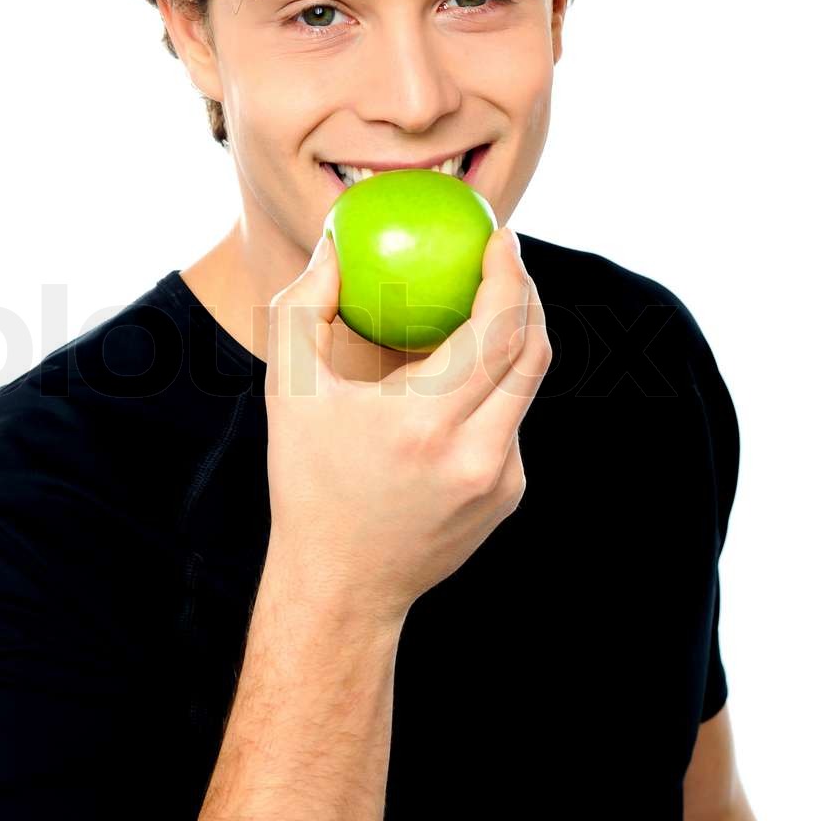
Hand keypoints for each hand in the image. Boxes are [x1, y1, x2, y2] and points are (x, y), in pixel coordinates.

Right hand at [262, 226, 550, 631]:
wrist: (341, 584)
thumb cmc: (306, 480)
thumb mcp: (287, 391)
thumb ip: (304, 306)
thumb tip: (337, 244)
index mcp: (422, 422)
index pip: (496, 329)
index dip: (510, 274)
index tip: (502, 236)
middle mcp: (475, 454)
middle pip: (532, 350)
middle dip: (526, 293)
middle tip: (503, 260)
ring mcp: (500, 479)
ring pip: (526, 386)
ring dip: (513, 339)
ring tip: (485, 307)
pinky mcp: (508, 495)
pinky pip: (511, 422)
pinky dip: (493, 389)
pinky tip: (461, 379)